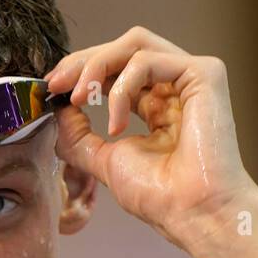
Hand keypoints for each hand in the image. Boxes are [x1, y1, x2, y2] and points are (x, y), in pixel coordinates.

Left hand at [45, 27, 251, 244]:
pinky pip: (147, 60)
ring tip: (79, 99)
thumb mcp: (104, 161)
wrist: (192, 213)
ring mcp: (191, 77)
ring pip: (135, 44)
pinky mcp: (204, 73)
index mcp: (158, 104)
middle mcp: (176, 86)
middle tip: (57, 83)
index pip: (117, 69)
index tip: (53, 88)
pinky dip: (121, 87)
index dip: (82, 71)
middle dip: (83, 62)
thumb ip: (79, 136)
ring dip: (97, 67)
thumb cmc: (160, 197)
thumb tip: (59, 109)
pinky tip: (116, 124)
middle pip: (124, 48)